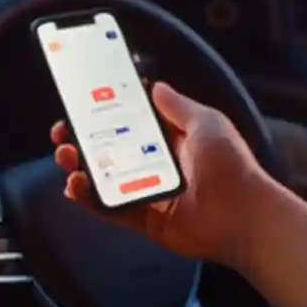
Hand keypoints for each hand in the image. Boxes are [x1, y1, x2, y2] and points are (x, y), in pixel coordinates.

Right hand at [51, 82, 273, 268]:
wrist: (243, 214)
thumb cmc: (230, 164)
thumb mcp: (206, 122)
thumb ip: (178, 106)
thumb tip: (156, 86)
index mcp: (173, 141)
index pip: (132, 126)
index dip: (106, 117)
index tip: (81, 108)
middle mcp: (159, 166)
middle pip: (112, 153)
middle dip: (83, 142)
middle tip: (63, 135)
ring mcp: (150, 194)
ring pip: (105, 181)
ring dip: (81, 168)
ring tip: (67, 158)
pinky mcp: (145, 220)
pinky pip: (111, 210)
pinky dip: (90, 200)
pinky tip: (76, 186)